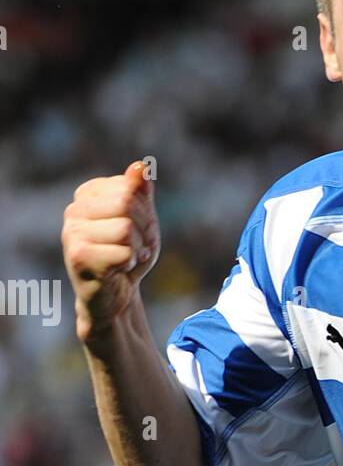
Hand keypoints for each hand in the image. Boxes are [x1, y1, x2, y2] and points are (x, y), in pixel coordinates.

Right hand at [61, 161, 160, 344]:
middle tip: (137, 249)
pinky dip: (130, 265)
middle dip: (145, 230)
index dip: (146, 212)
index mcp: (87, 194)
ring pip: (126, 229)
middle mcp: (74, 210)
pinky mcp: (78, 257)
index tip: (138, 231)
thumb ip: (140, 193)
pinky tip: (119, 272)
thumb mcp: (142, 220)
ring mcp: (72, 233)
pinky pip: (123, 252)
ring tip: (126, 261)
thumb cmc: (127, 257)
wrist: (114, 299)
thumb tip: (140, 167)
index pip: (131, 187)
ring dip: (138, 250)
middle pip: (127, 203)